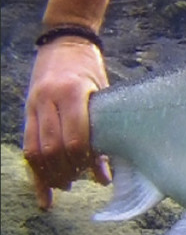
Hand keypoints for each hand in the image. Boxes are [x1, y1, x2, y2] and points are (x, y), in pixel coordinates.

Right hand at [23, 36, 110, 208]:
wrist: (65, 42)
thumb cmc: (93, 70)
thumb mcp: (104, 93)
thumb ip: (106, 128)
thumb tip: (109, 170)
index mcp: (73, 93)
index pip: (76, 136)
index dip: (86, 161)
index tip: (99, 176)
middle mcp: (49, 99)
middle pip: (53, 147)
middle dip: (67, 171)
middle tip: (80, 182)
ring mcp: (34, 105)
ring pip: (36, 150)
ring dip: (50, 174)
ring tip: (65, 185)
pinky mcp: (27, 110)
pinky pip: (27, 145)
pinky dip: (36, 171)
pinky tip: (43, 193)